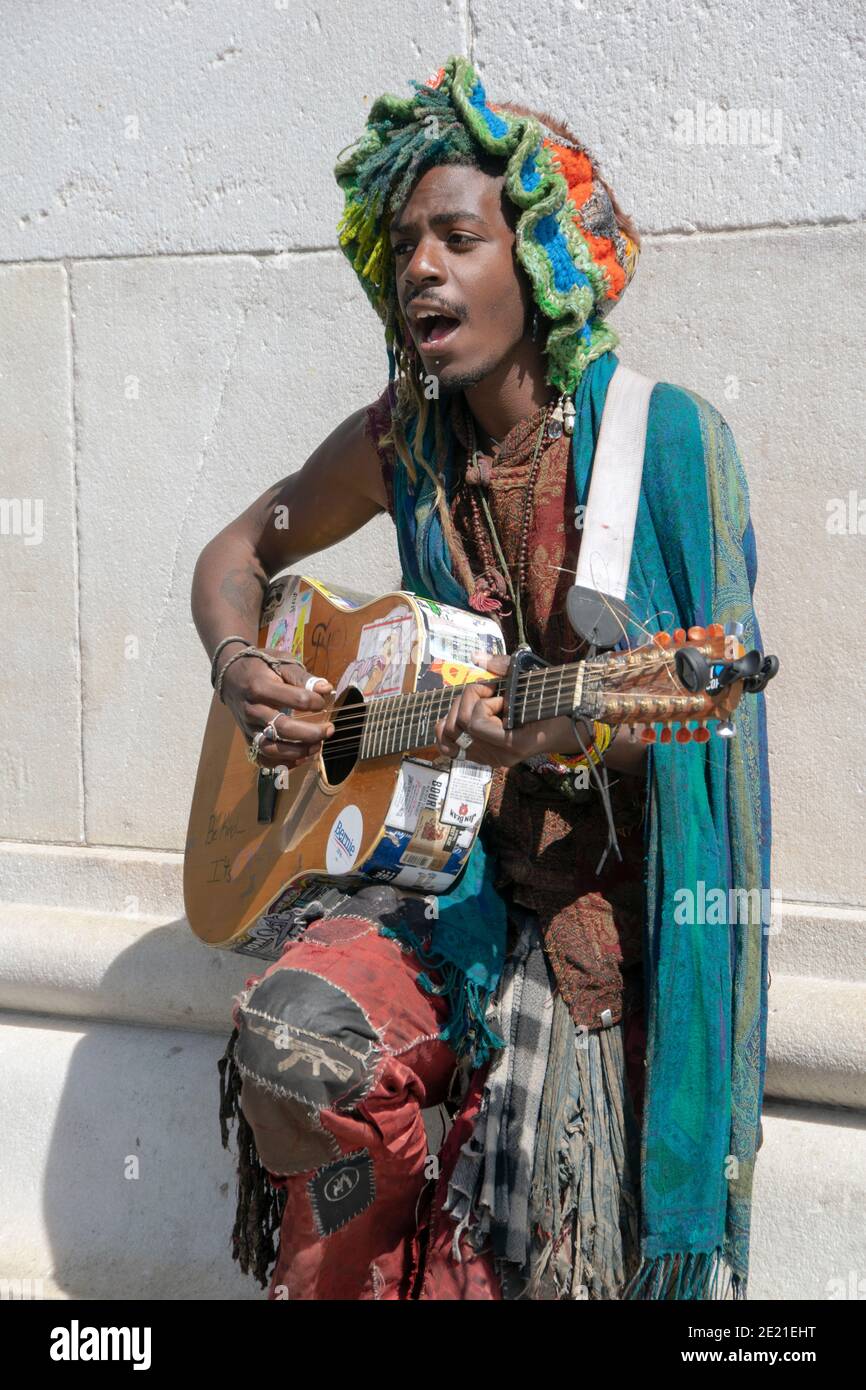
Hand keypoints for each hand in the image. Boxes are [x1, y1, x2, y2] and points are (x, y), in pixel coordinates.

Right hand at [219, 653, 334, 771]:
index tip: (323, 701)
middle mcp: (252, 709)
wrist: (230, 674)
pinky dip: (282, 763)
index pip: (295, 699)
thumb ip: (303, 677)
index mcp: (261, 687)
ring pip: (271, 748)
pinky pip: (263, 758)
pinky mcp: (247, 738)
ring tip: (316, 746)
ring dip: (297, 752)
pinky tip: (300, 758)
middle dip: (311, 733)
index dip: (315, 702)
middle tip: (329, 730)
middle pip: (283, 728)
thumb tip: (326, 689)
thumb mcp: (281, 662)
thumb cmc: (261, 666)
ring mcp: (248, 727)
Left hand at [434, 652, 554, 768]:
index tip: (501, 696)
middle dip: (469, 701)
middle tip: (489, 693)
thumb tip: (476, 657)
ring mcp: (488, 759)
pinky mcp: (480, 757)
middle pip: (459, 726)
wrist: (558, 730)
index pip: (476, 724)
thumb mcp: (533, 682)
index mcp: (514, 744)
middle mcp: (498, 756)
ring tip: (478, 702)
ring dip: (459, 710)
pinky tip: (460, 715)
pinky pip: (449, 747)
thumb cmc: (548, 704)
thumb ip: (505, 668)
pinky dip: (446, 729)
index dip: (483, 703)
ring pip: (450, 734)